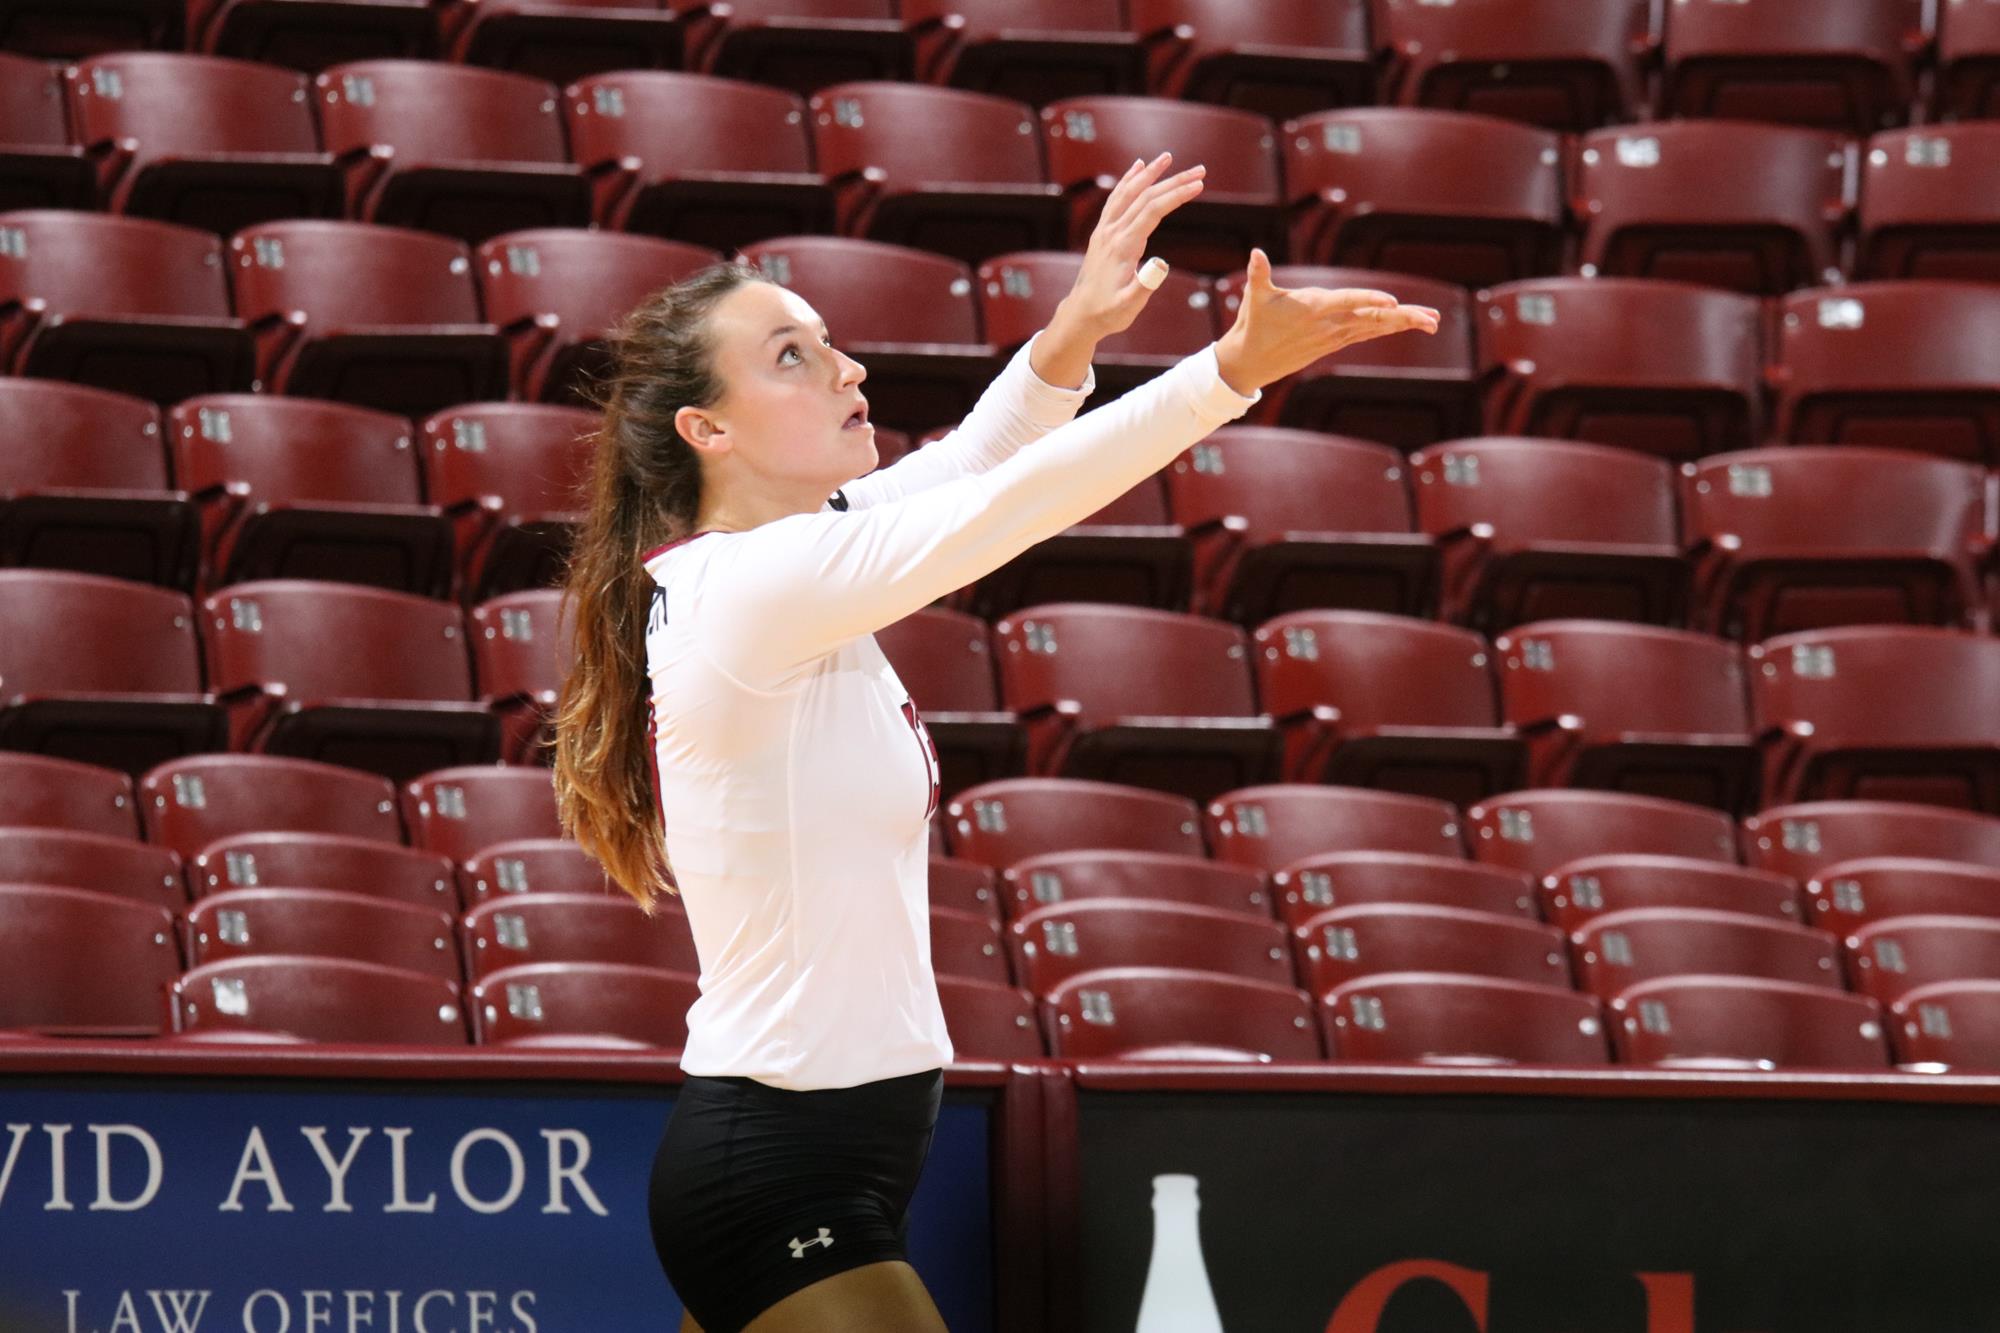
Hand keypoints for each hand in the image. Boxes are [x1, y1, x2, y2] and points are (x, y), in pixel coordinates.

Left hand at [1057, 152, 1206, 339]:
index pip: (1152, 211)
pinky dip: (1127, 181)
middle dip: (1173, 181)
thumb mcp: (1129, 306)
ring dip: (1149, 173)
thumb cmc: (1108, 312)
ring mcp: (1105, 230)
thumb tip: (1161, 264)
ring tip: (1168, 157)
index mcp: (1123, 246)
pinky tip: (1138, 169)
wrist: (1081, 314)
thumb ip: (1145, 286)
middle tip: (1200, 170)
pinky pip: (1115, 200)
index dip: (1176, 195)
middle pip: (1144, 197)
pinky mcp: (1102, 232)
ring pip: (1128, 193)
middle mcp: (1112, 232)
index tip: (1199, 185)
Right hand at [1213, 249, 1440, 396]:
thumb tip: (1256, 253)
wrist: (1248, 363)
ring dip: (1404, 324)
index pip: (1348, 301)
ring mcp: (1334, 336)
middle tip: (1432, 319)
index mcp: (1313, 308)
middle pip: (1373, 319)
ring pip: (1375, 327)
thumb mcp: (1255, 297)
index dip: (1371, 300)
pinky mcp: (1333, 343)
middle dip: (1404, 318)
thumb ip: (1259, 273)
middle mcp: (1329, 324)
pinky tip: (1406, 323)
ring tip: (1432, 322)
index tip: (1393, 301)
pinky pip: (1367, 333)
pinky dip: (1388, 328)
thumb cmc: (1252, 325)